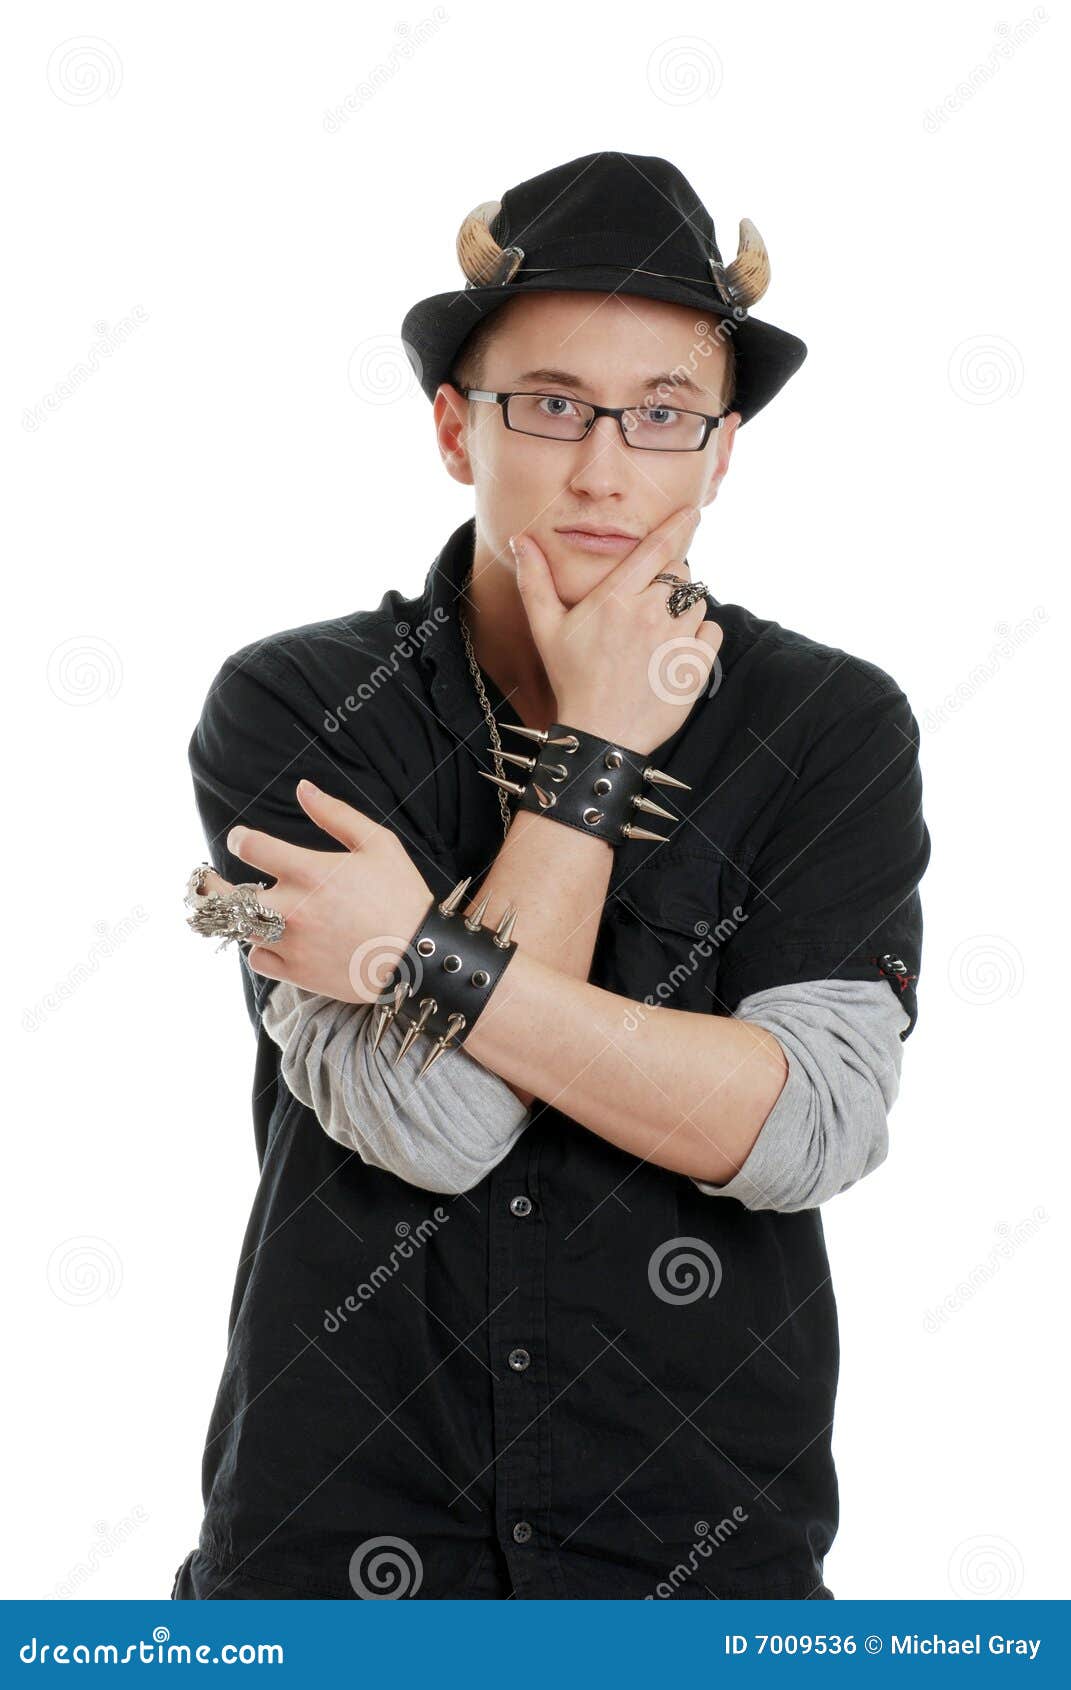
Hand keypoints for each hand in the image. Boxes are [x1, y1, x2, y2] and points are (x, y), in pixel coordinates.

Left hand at [220, 781, 432, 1002]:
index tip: (242, 840)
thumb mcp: (378, 844)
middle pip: (225, 895)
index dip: (240, 839)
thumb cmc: (402, 897)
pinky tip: (273, 939)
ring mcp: (291, 943)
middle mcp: (292, 908)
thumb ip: (335, 814)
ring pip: (238, 928)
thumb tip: (302, 787)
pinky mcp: (296, 972)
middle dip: (210, 884)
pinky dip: (261, 948)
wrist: (419, 958)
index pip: (249, 846)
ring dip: (236, 916)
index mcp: (309, 871)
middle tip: (205, 879)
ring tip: (240, 908)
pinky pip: (259, 959)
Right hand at [511, 506, 723, 754]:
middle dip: (671, 579)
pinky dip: (699, 635)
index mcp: (615, 599)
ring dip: (683, 609)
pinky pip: (711, 631)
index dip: (678, 525)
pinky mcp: (694, 666)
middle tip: (649, 604)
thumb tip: (520, 539)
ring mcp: (675, 641)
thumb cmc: (571, 679)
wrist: (600, 735)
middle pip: (681, 573)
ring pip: (697, 602)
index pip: (658, 548)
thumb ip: (535, 581)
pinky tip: (673, 651)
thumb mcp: (546, 629)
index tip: (692, 511)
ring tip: (656, 633)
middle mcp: (649, 614)